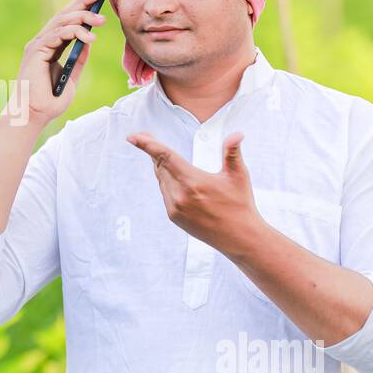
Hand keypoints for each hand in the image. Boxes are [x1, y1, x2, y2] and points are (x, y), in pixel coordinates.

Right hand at [14, 0, 106, 128]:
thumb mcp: (72, 75)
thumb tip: (89, 39)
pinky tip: (89, 37)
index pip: (66, 20)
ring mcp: (38, 45)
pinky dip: (74, 33)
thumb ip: (79, 57)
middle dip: (82, 2)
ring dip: (83, 18)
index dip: (81, 6)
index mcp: (50, 46)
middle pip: (63, 14)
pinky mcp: (36, 51)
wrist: (35, 114)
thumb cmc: (50, 100)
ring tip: (100, 21)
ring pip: (61, 21)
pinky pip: (57, 35)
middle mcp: (42, 41)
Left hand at [126, 130, 263, 256]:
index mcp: (193, 182)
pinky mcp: (174, 217)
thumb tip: (237, 134)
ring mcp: (174, 208)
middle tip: (145, 136)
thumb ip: (232, 152)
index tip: (133, 137)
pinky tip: (171, 176)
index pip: (165, 157)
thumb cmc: (240, 204)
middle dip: (152, 150)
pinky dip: (165, 182)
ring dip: (160, 166)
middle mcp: (180, 196)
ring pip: (161, 179)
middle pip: (160, 166)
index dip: (148, 145)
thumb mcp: (238, 176)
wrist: (239, 237)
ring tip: (160, 155)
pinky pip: (164, 193)